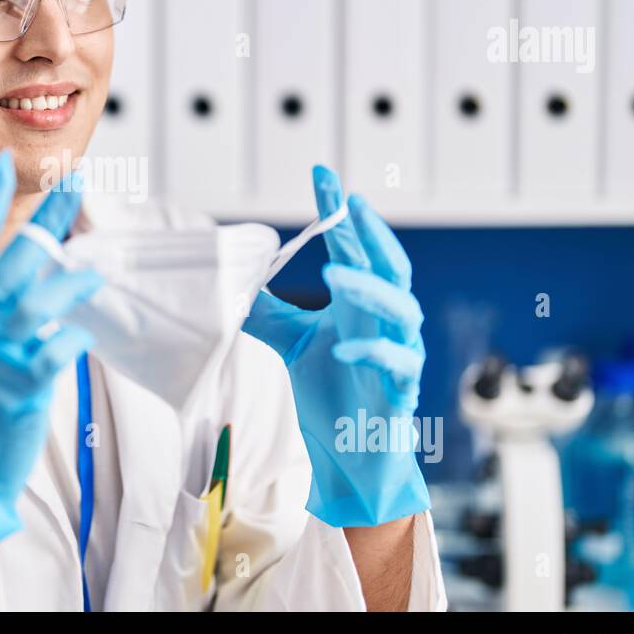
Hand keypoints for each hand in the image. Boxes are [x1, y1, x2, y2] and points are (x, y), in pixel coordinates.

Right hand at [0, 150, 103, 543]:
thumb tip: (35, 267)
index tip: (3, 163)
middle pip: (14, 258)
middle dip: (48, 219)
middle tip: (77, 184)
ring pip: (39, 301)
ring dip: (73, 282)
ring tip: (97, 270)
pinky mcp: (21, 387)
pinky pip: (59, 347)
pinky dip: (74, 339)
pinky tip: (81, 338)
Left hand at [241, 165, 430, 527]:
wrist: (353, 458)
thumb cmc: (333, 396)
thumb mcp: (293, 344)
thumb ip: (267, 311)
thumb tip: (232, 281)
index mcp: (359, 305)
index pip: (353, 249)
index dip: (338, 213)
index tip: (322, 176)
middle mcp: (384, 322)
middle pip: (391, 266)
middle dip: (372, 233)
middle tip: (351, 205)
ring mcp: (399, 354)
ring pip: (400, 309)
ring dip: (369, 289)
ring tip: (335, 273)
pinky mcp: (401, 391)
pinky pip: (396, 363)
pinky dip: (371, 352)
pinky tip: (340, 347)